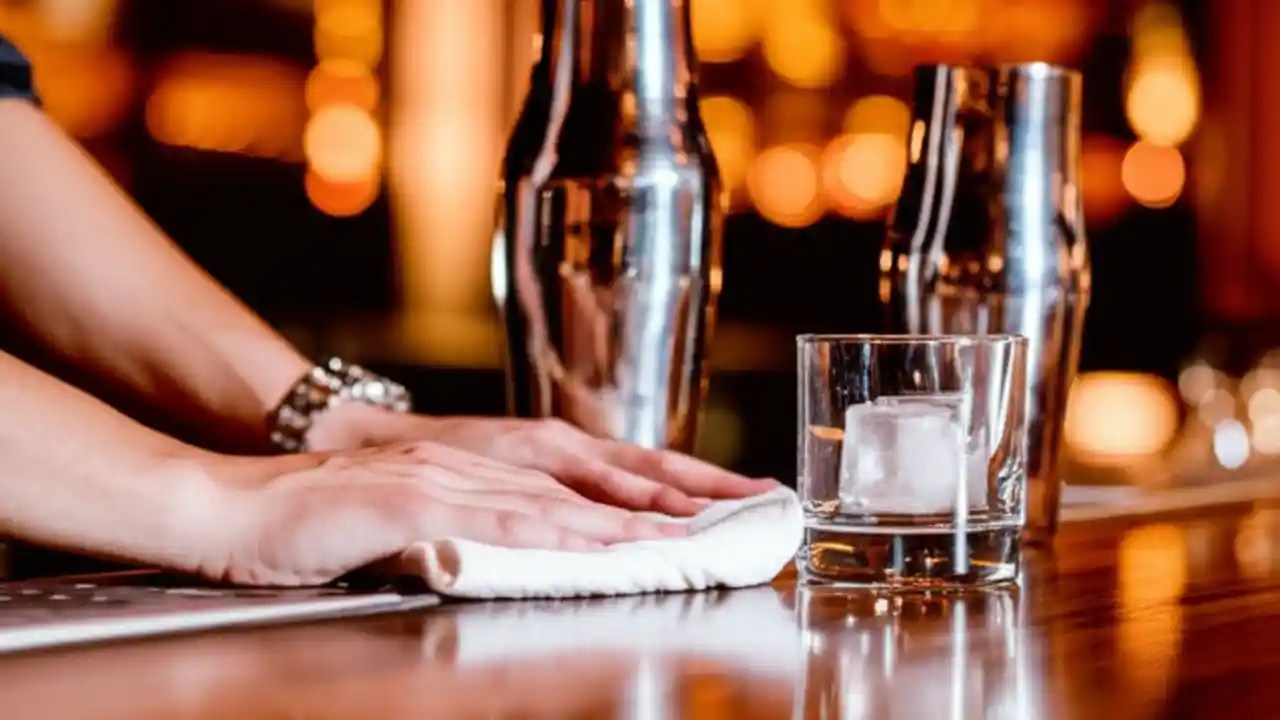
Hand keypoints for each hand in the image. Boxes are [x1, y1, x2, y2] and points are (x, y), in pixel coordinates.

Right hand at [209, 441, 686, 585]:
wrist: (233, 509)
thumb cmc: (311, 525)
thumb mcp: (401, 525)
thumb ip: (457, 532)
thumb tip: (510, 555)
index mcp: (467, 469)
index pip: (568, 486)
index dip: (634, 498)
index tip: (692, 515)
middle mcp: (464, 464)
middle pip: (574, 484)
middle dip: (650, 500)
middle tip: (715, 513)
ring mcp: (440, 478)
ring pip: (548, 499)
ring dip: (616, 517)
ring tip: (676, 534)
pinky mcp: (410, 500)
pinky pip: (493, 518)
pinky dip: (549, 532)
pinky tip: (586, 544)